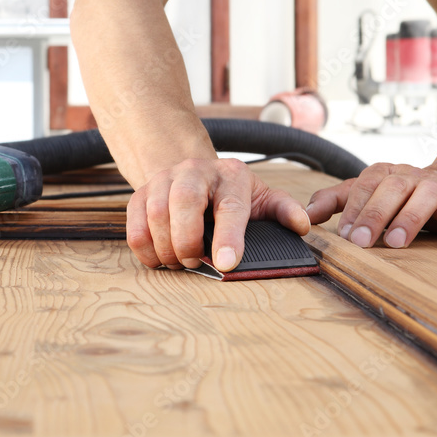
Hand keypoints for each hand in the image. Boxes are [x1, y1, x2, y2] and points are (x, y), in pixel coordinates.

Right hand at [127, 157, 310, 271]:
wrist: (192, 173)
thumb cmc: (230, 194)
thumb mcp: (262, 197)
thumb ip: (283, 210)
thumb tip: (303, 226)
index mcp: (231, 174)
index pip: (229, 206)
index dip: (229, 237)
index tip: (228, 264)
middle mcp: (194, 172)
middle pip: (184, 202)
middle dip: (188, 241)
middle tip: (196, 262)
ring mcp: (163, 181)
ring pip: (155, 215)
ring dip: (167, 248)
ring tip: (182, 262)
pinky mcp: (139, 195)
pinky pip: (134, 227)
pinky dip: (146, 250)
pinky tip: (161, 258)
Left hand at [304, 162, 436, 248]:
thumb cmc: (403, 195)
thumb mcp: (368, 192)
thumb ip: (336, 200)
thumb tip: (304, 213)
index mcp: (386, 174)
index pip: (365, 186)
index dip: (353, 209)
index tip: (343, 234)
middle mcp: (413, 177)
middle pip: (392, 189)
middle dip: (375, 214)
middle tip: (361, 241)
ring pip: (427, 197)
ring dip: (410, 219)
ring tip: (396, 243)